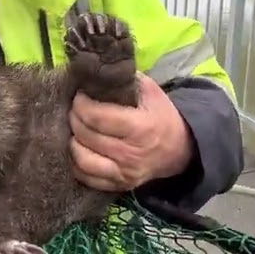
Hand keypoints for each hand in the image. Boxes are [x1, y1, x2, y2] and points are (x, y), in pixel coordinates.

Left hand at [68, 72, 193, 191]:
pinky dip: (77, 163)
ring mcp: (124, 173)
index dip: (81, 104)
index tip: (79, 96)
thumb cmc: (162, 116)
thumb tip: (97, 68)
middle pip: (86, 136)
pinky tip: (80, 148)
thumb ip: (126, 79)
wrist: (179, 150)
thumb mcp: (151, 92)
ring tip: (76, 129)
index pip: (97, 116)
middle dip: (75, 118)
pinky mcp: (119, 185)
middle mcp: (130, 153)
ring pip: (82, 159)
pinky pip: (87, 177)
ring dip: (74, 141)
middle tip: (75, 109)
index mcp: (140, 127)